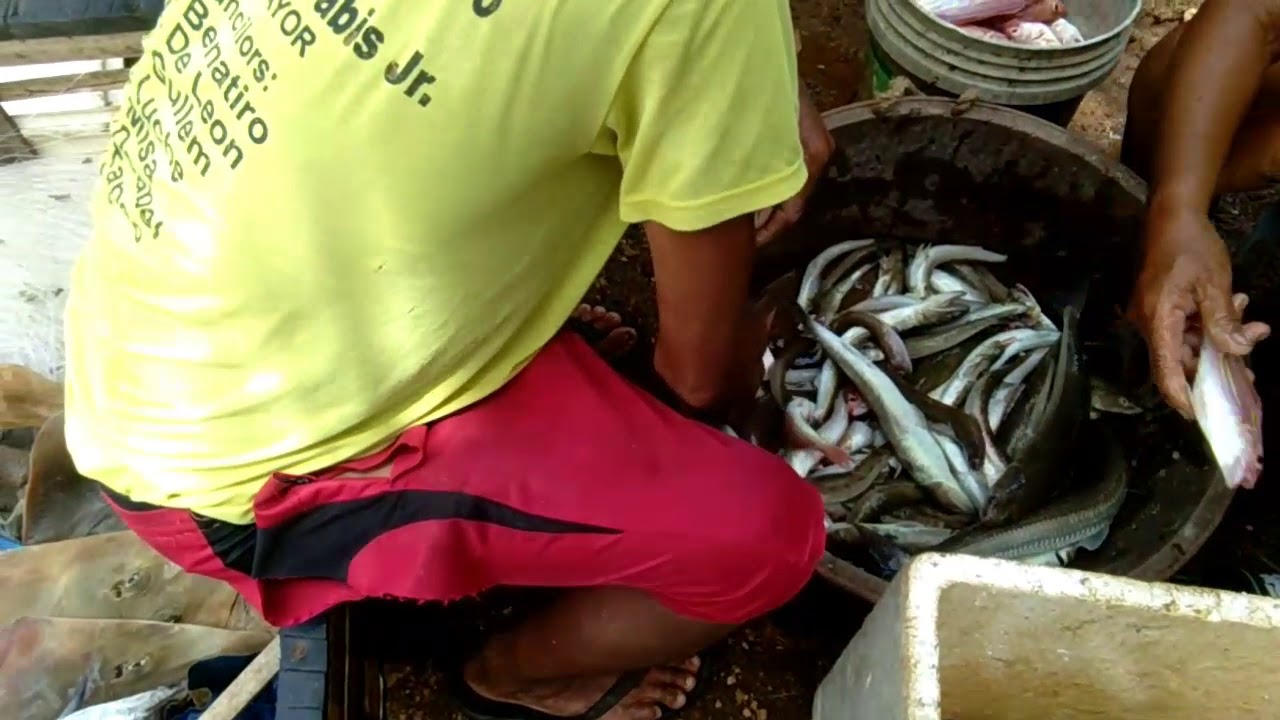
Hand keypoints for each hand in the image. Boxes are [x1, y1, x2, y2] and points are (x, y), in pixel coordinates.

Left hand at [755, 86, 834, 245]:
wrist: (767, 59)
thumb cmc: (760, 95)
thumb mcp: (755, 139)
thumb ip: (756, 175)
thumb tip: (744, 214)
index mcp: (812, 158)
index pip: (793, 209)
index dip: (771, 229)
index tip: (750, 243)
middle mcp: (819, 156)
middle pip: (794, 203)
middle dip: (769, 223)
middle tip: (743, 240)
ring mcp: (816, 149)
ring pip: (793, 191)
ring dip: (770, 206)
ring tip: (744, 223)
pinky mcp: (806, 142)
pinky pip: (791, 176)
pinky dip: (773, 189)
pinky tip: (753, 196)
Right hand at [1128, 210, 1269, 417]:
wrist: (1171, 214)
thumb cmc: (1191, 246)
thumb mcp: (1215, 284)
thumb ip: (1223, 322)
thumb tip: (1239, 352)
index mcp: (1158, 322)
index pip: (1167, 373)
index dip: (1183, 398)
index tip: (1202, 416)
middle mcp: (1149, 325)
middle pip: (1181, 361)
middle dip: (1218, 362)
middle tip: (1252, 360)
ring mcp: (1152, 317)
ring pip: (1187, 344)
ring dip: (1219, 339)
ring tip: (1253, 324)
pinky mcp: (1160, 308)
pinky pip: (1185, 328)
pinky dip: (1209, 326)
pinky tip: (1235, 310)